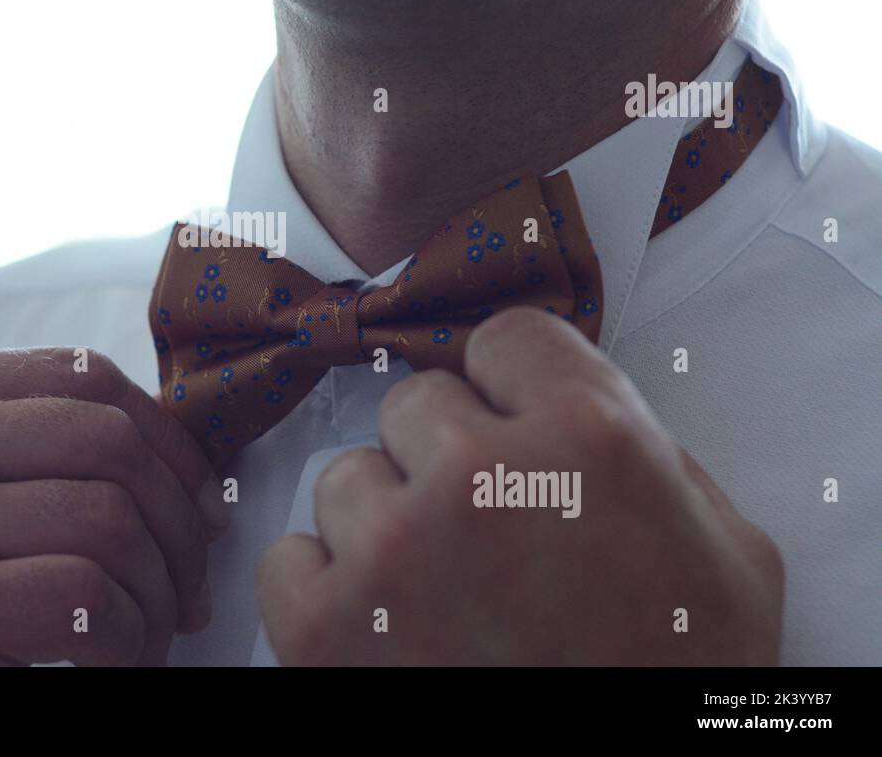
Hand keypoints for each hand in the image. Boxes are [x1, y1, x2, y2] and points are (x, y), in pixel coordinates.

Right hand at [0, 348, 226, 665]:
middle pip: (108, 440)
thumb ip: (21, 450)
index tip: (201, 504)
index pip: (83, 377)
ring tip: (152, 633)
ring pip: (107, 520)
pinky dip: (130, 639)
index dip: (168, 442)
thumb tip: (180, 459)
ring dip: (158, 593)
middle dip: (179, 520)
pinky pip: (85, 598)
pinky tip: (119, 663)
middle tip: (190, 587)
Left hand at [257, 307, 783, 664]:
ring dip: (385, 523)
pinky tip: (382, 624)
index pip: (504, 337)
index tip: (514, 427)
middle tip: (484, 527)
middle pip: (415, 403)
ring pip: (347, 477)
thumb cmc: (679, 677)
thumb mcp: (727, 552)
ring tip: (438, 589)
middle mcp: (481, 478)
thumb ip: (652, 455)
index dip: (513, 389)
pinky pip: (286, 559)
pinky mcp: (326, 628)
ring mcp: (393, 550)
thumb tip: (572, 413)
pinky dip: (325, 589)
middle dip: (448, 455)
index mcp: (588, 440)